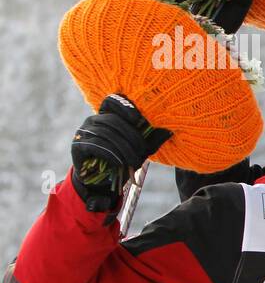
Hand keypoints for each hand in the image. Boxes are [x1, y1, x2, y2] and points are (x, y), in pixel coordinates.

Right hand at [70, 95, 171, 211]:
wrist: (100, 182)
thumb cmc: (121, 161)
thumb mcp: (139, 150)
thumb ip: (151, 140)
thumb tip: (169, 131)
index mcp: (107, 115)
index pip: (113, 101)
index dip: (125, 106)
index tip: (139, 119)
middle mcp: (93, 120)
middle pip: (113, 120)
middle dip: (131, 135)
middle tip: (143, 150)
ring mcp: (83, 131)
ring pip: (106, 133)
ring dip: (124, 148)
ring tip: (134, 161)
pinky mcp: (78, 144)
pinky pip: (97, 145)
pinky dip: (111, 154)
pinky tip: (120, 162)